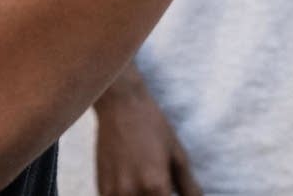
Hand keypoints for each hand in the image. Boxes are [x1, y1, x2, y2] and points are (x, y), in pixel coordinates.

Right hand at [93, 75, 200, 195]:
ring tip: (148, 182)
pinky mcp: (102, 188)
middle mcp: (132, 192)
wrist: (120, 106)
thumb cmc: (153, 127)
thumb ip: (190, 187)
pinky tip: (135, 184)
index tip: (172, 192)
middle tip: (162, 187)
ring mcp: (114, 192)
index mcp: (156, 186)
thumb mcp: (178, 156)